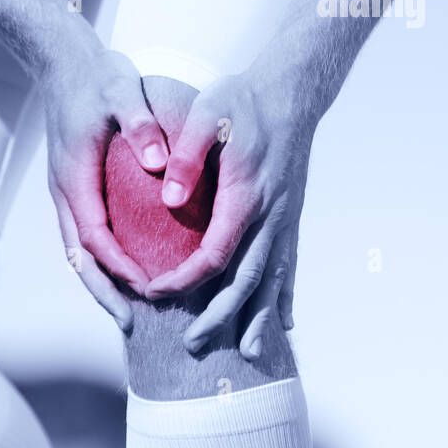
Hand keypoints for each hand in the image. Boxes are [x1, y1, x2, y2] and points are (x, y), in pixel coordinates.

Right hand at [40, 33, 168, 332]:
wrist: (63, 60)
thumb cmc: (96, 74)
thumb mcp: (121, 90)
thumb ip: (139, 123)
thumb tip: (155, 162)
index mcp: (75, 176)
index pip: (96, 237)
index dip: (120, 267)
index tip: (146, 288)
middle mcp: (65, 192)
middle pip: (81, 258)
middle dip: (104, 294)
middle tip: (131, 325)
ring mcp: (66, 194)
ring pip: (79, 254)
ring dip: (100, 286)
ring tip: (127, 314)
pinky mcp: (73, 191)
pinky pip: (85, 239)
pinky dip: (100, 265)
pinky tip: (123, 279)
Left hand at [145, 71, 315, 356]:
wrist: (293, 89)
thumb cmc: (242, 99)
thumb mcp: (207, 114)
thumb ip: (186, 156)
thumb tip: (170, 201)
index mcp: (245, 194)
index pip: (213, 254)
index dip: (184, 280)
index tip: (153, 293)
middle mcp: (270, 215)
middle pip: (245, 279)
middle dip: (220, 316)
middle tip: (192, 346)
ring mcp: (285, 220)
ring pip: (272, 281)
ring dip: (259, 320)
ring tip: (248, 357)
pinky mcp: (290, 218)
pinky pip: (288, 267)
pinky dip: (283, 299)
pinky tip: (283, 327)